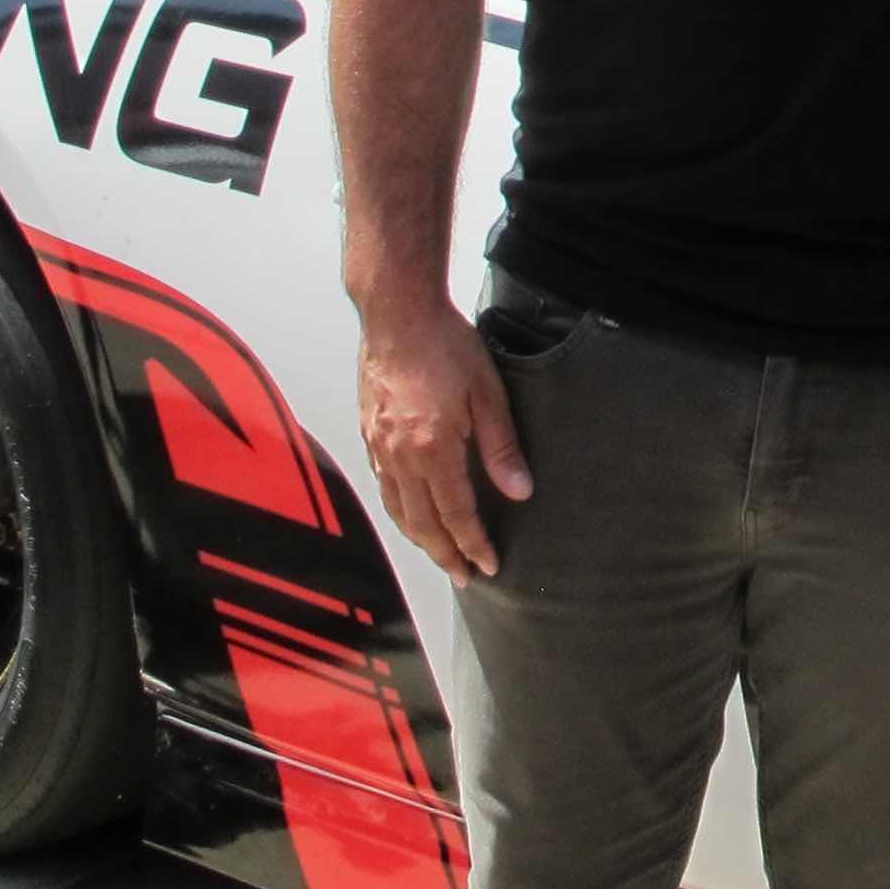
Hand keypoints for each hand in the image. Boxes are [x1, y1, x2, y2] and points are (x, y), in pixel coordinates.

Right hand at [356, 309, 532, 582]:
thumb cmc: (446, 345)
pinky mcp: (369, 433)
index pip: (456, 514)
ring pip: (398, 509)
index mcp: (432, 449)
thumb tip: (520, 492)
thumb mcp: (488, 393)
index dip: (473, 544)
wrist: (398, 313)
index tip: (488, 566)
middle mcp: (400, 455)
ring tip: (440, 555)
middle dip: (445, 554)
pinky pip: (383, 486)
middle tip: (464, 576)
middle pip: (422, 523)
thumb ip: (502, 447)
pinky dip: (399, 510)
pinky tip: (411, 513)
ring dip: (420, 538)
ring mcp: (379, 446)